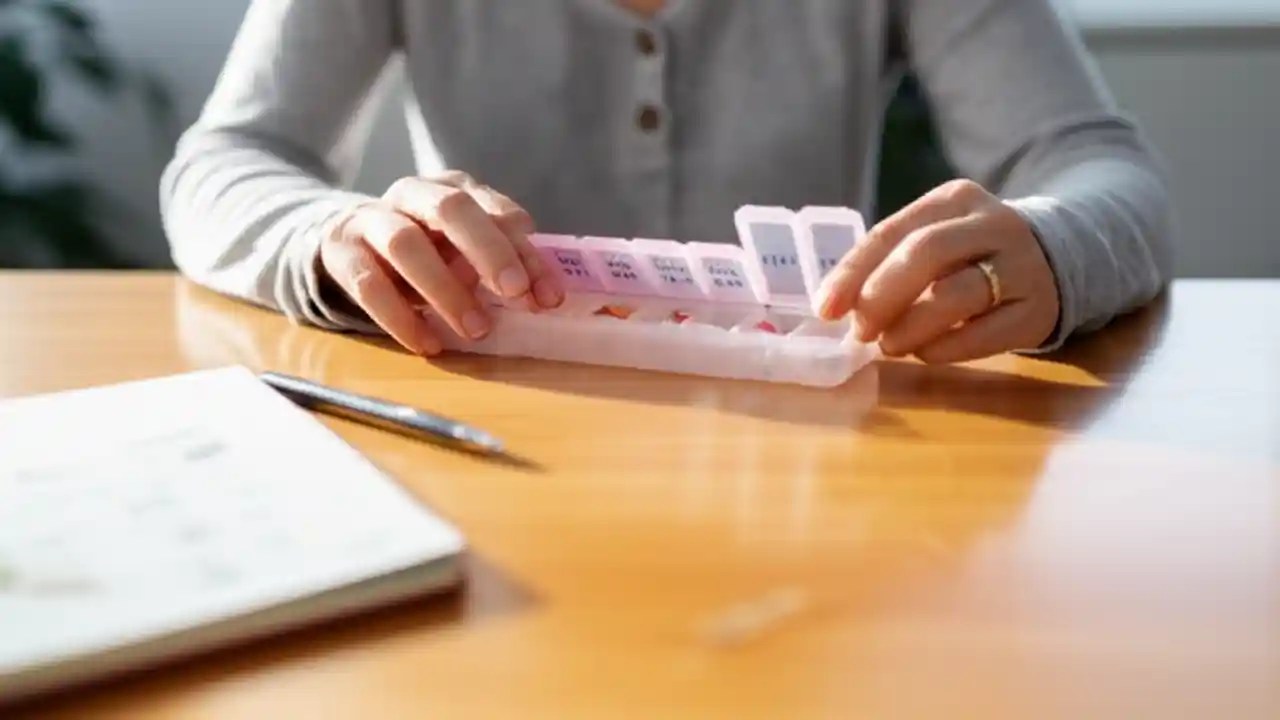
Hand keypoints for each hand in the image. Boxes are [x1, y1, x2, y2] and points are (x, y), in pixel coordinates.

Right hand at [320, 171, 563, 355]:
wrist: (349, 240)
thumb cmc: (427, 247)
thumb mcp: (467, 250)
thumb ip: (506, 265)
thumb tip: (545, 294)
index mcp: (455, 188)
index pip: (497, 212)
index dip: (525, 253)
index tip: (549, 296)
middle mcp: (413, 193)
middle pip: (450, 209)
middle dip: (488, 251)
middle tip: (515, 293)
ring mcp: (372, 219)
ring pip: (405, 244)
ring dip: (445, 289)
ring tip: (476, 329)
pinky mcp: (342, 252)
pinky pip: (370, 285)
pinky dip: (401, 318)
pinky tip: (429, 344)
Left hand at [816, 179, 1059, 363]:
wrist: (1058, 260)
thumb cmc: (972, 254)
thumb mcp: (935, 238)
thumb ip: (888, 262)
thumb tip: (836, 305)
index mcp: (953, 200)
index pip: (891, 231)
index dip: (853, 272)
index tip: (826, 308)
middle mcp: (991, 225)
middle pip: (925, 253)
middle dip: (881, 296)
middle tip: (860, 330)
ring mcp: (1020, 266)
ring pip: (956, 294)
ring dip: (911, 326)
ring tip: (889, 346)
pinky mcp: (1037, 310)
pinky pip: (984, 335)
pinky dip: (945, 349)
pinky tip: (924, 354)